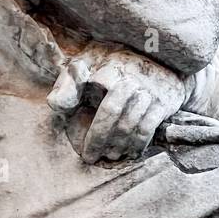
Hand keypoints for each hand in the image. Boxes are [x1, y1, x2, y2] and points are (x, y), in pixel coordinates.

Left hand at [48, 45, 187, 163]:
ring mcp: (148, 90)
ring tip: (109, 156)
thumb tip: (55, 104)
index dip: (80, 113)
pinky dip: (137, 144)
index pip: (86, 89)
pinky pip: (148, 128)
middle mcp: (129, 77)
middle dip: (98, 139)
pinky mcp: (163, 102)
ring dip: (117, 144)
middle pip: (110, 112)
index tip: (76, 137)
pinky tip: (130, 152)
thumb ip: (67, 84)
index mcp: (107, 67)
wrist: (163, 59)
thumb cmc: (114, 65)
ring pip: (130, 123)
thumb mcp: (88, 64)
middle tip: (90, 157)